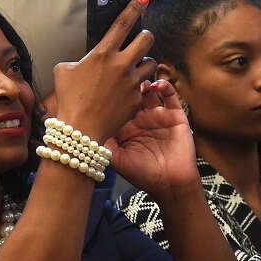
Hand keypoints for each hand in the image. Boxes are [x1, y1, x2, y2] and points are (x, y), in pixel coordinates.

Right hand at [52, 0, 157, 141]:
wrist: (80, 130)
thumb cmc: (69, 101)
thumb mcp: (63, 72)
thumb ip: (77, 61)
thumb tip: (83, 62)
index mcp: (102, 54)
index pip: (123, 22)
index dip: (135, 6)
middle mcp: (121, 65)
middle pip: (147, 39)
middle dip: (145, 36)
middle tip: (140, 40)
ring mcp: (131, 83)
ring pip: (151, 63)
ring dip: (144, 63)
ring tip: (134, 69)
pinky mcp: (137, 99)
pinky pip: (143, 87)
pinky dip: (136, 88)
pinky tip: (124, 94)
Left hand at [106, 79, 200, 198]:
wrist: (170, 185)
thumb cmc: (143, 175)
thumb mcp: (116, 159)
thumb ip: (103, 142)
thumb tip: (85, 126)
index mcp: (126, 128)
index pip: (115, 105)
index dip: (109, 94)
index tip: (101, 82)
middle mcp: (141, 120)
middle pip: (131, 94)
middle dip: (125, 83)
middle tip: (119, 75)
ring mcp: (158, 116)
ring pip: (149, 91)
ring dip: (142, 81)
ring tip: (137, 79)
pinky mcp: (175, 116)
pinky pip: (170, 95)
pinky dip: (163, 86)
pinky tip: (155, 85)